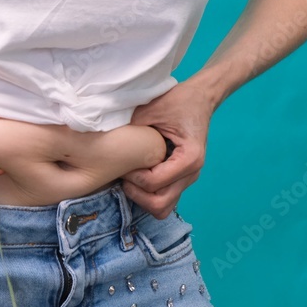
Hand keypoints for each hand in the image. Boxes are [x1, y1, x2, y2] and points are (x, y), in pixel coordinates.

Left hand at [121, 79, 214, 218]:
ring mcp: (188, 178)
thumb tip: (107, 142)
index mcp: (189, 157)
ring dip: (143, 198)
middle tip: (125, 176)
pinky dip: (149, 195)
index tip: (124, 163)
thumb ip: (132, 130)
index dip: (132, 177)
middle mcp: (192, 173)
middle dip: (137, 194)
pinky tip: (139, 177)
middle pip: (159, 204)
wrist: (199, 98)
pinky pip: (165, 199)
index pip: (154, 183)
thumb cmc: (177, 101)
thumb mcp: (151, 110)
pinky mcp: (182, 179)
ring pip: (162, 207)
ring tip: (132, 179)